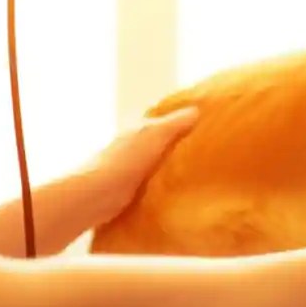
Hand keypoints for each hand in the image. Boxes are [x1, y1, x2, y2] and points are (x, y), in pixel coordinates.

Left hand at [76, 107, 199, 227]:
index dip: (183, 120)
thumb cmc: (125, 161)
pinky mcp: (130, 189)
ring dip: (173, 166)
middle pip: (162, 142)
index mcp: (139, 127)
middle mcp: (134, 144)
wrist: (96, 196)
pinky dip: (166, 184)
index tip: (205, 124)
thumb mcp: (155, 134)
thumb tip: (196, 110)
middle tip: (209, 151)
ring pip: (159, 163)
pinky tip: (180, 191)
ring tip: (199, 172)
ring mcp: (131, 167)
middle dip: (180, 145)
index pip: (165, 119)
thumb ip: (175, 123)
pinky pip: (154, 182)